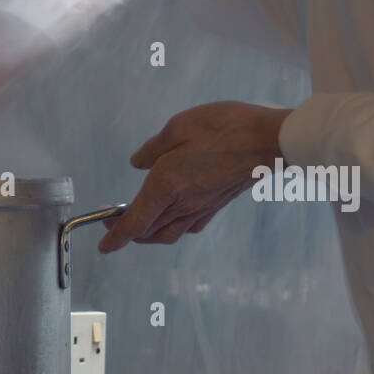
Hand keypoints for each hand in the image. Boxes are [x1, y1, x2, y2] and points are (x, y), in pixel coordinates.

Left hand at [98, 101, 291, 252]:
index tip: (103, 247)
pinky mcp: (216, 206)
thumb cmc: (225, 128)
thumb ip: (153, 148)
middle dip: (127, 233)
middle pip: (147, 232)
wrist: (270, 140)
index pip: (133, 222)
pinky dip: (172, 228)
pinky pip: (188, 227)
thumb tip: (138, 163)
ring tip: (138, 223)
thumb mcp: (179, 127)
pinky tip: (172, 217)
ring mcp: (201, 208)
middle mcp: (181, 204)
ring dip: (148, 234)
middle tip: (113, 223)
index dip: (115, 237)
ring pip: (167, 234)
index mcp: (165, 186)